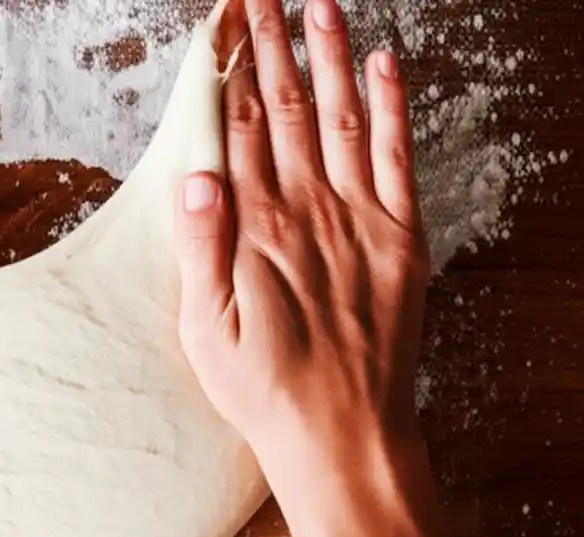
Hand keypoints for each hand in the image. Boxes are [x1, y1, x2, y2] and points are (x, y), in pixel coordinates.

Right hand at [174, 0, 427, 491]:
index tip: (227, 24)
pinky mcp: (400, 238)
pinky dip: (393, 108)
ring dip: (330, 58)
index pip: (240, 128)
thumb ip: (201, 248)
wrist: (341, 433)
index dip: (231, 71)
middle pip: (287, 110)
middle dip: (273, 47)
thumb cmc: (262, 387)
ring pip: (342, 118)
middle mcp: (307, 210)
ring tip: (318, 7)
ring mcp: (359, 219)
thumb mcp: (205, 329)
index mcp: (254, 229)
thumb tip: (197, 176)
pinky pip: (398, 158)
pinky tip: (384, 65)